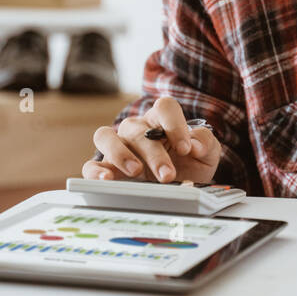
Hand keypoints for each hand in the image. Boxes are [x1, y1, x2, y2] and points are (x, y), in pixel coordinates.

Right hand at [82, 95, 221, 183]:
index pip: (165, 107)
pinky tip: (106, 180)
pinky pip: (90, 165)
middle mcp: (136, 129)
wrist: (179, 187)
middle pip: (138, 129)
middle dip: (154, 153)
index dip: (175, 125)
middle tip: (167, 175)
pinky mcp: (105, 168)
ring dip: (120, 153)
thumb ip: (205, 143)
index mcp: (161, 120)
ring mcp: (117, 147)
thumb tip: (195, 144)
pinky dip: (95, 171)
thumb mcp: (206, 155)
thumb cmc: (190, 165)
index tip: (186, 148)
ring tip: (135, 171)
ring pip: (105, 136)